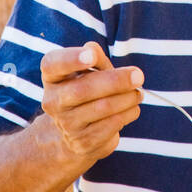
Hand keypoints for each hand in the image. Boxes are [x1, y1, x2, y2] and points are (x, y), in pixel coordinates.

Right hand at [40, 43, 143, 170]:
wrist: (74, 135)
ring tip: (138, 93)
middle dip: (116, 81)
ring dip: (127, 98)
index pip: (53, 64)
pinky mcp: (83, 142)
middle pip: (83, 88)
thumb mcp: (88, 72)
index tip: (91, 56)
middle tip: (138, 76)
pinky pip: (112, 124)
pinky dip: (129, 113)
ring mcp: (66, 124)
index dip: (71, 59)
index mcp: (53, 77)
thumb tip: (93, 49)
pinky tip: (132, 108)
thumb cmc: (86, 92)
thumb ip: (94, 58)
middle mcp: (53, 101)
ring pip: (103, 107)